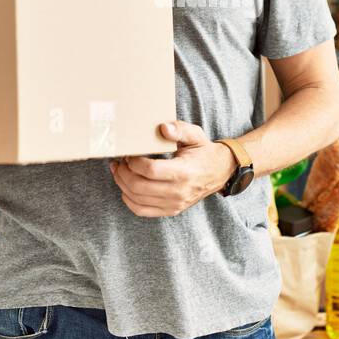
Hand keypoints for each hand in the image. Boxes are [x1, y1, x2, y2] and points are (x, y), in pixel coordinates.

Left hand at [109, 120, 235, 217]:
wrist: (220, 172)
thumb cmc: (203, 152)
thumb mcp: (194, 135)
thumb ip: (179, 129)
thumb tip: (163, 127)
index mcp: (184, 172)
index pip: (150, 170)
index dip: (134, 162)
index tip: (129, 154)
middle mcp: (179, 192)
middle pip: (139, 186)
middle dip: (123, 173)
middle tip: (119, 162)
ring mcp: (174, 204)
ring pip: (137, 199)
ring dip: (122, 185)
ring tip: (119, 171)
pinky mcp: (171, 210)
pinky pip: (142, 211)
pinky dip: (129, 200)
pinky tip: (125, 188)